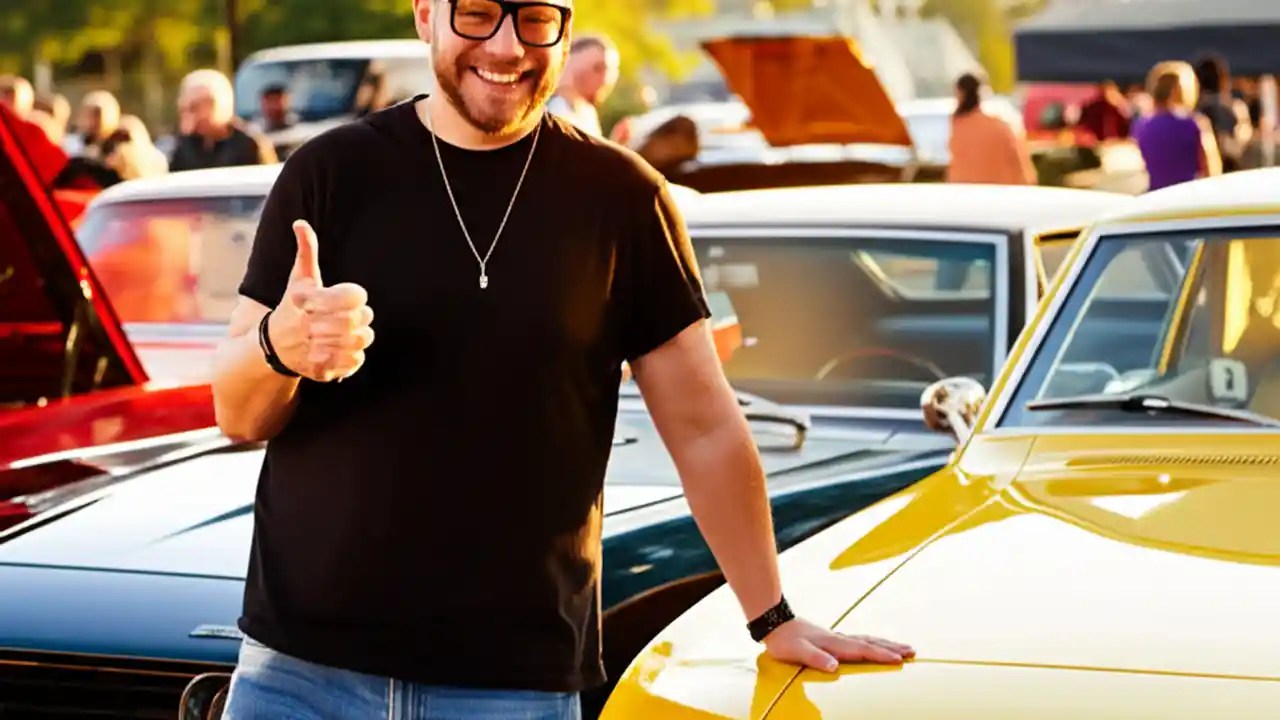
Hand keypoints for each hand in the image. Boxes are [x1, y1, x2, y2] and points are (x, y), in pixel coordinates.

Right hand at [267, 220, 373, 381]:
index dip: (357, 296)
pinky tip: (344, 349)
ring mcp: (315, 350)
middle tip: (353, 317)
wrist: (274, 346)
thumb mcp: (299, 279)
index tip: (351, 297)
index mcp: (309, 301)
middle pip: (360, 319)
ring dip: (361, 336)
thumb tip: (301, 222)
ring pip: (360, 341)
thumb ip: (305, 251)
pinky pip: (355, 362)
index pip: (355, 296)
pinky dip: (354, 356)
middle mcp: (309, 326)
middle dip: (361, 316)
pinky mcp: (321, 370)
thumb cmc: (293, 307)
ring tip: (352, 332)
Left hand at [764, 617, 913, 672]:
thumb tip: (834, 666)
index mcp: (833, 643)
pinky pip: (860, 640)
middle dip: (892, 647)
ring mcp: (837, 637)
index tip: (899, 659)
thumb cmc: (784, 640)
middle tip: (912, 651)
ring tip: (903, 647)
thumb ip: (815, 658)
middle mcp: (838, 639)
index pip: (862, 650)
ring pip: (867, 640)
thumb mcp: (796, 651)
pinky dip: (873, 642)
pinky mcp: (833, 639)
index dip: (880, 655)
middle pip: (870, 643)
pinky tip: (876, 644)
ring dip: (886, 644)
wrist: (775, 622)